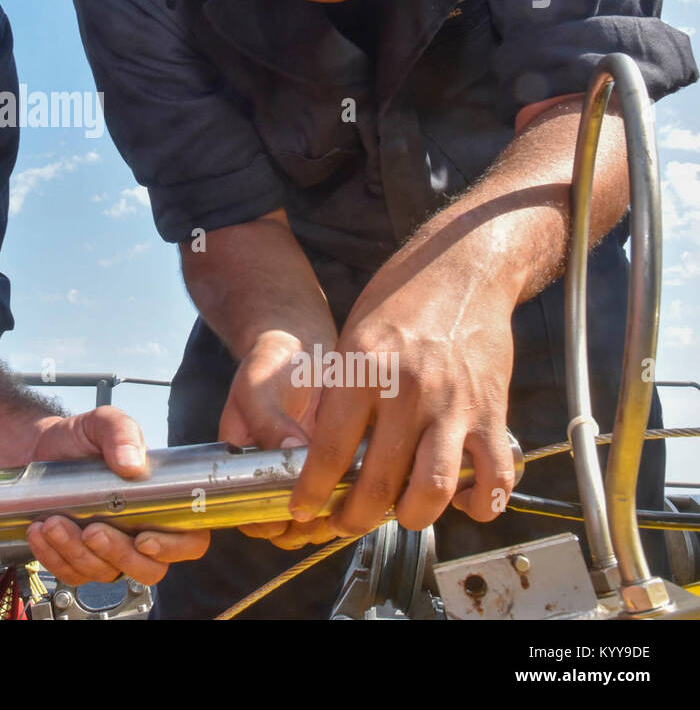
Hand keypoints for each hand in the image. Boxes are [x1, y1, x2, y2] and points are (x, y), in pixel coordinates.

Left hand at [24, 406, 209, 585]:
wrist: (41, 447)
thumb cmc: (81, 439)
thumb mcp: (103, 423)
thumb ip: (122, 433)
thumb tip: (132, 464)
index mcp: (161, 502)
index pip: (189, 540)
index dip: (173, 547)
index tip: (144, 539)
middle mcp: (140, 532)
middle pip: (148, 569)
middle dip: (118, 554)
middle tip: (92, 530)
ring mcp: (109, 551)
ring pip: (105, 573)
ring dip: (77, 553)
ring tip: (54, 522)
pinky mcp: (78, 559)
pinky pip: (71, 573)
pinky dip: (53, 556)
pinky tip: (40, 531)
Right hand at [219, 334, 336, 548]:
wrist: (303, 341)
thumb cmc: (272, 361)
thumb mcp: (259, 386)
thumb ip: (269, 420)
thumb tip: (292, 453)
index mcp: (243, 461)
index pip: (247, 513)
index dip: (266, 522)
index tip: (291, 511)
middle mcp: (271, 474)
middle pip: (285, 527)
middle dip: (306, 528)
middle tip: (329, 510)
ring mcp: (303, 472)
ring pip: (316, 519)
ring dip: (332, 518)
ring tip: (350, 499)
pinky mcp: (334, 464)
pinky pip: (341, 496)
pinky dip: (354, 498)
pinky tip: (368, 483)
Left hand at [289, 250, 516, 540]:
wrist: (462, 270)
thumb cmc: (401, 302)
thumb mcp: (352, 337)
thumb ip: (341, 392)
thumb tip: (323, 449)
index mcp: (364, 369)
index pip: (330, 448)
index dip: (312, 490)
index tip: (302, 508)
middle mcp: (408, 391)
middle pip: (377, 480)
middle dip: (353, 517)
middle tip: (342, 523)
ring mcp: (454, 405)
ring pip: (430, 490)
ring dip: (409, 517)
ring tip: (396, 516)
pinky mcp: (492, 413)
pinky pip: (491, 479)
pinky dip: (477, 504)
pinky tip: (458, 502)